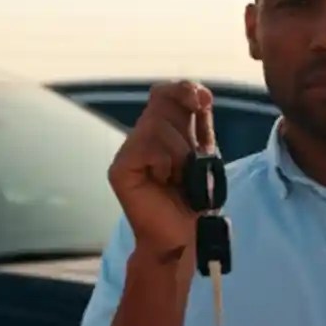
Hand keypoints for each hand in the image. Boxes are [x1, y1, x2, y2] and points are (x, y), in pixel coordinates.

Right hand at [107, 80, 215, 261]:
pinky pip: (146, 147)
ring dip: (178, 152)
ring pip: (156, 125)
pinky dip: (164, 162)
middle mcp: (141, 136)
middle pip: (161, 103)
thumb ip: (200, 123)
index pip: (165, 92)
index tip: (204, 100)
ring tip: (179, 176)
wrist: (185, 235)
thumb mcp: (205, 153)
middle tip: (192, 158)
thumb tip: (202, 93)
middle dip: (185, 128)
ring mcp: (128, 152)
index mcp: (162, 130)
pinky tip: (164, 180)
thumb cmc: (195, 199)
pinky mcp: (120, 169)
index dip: (184, 90)